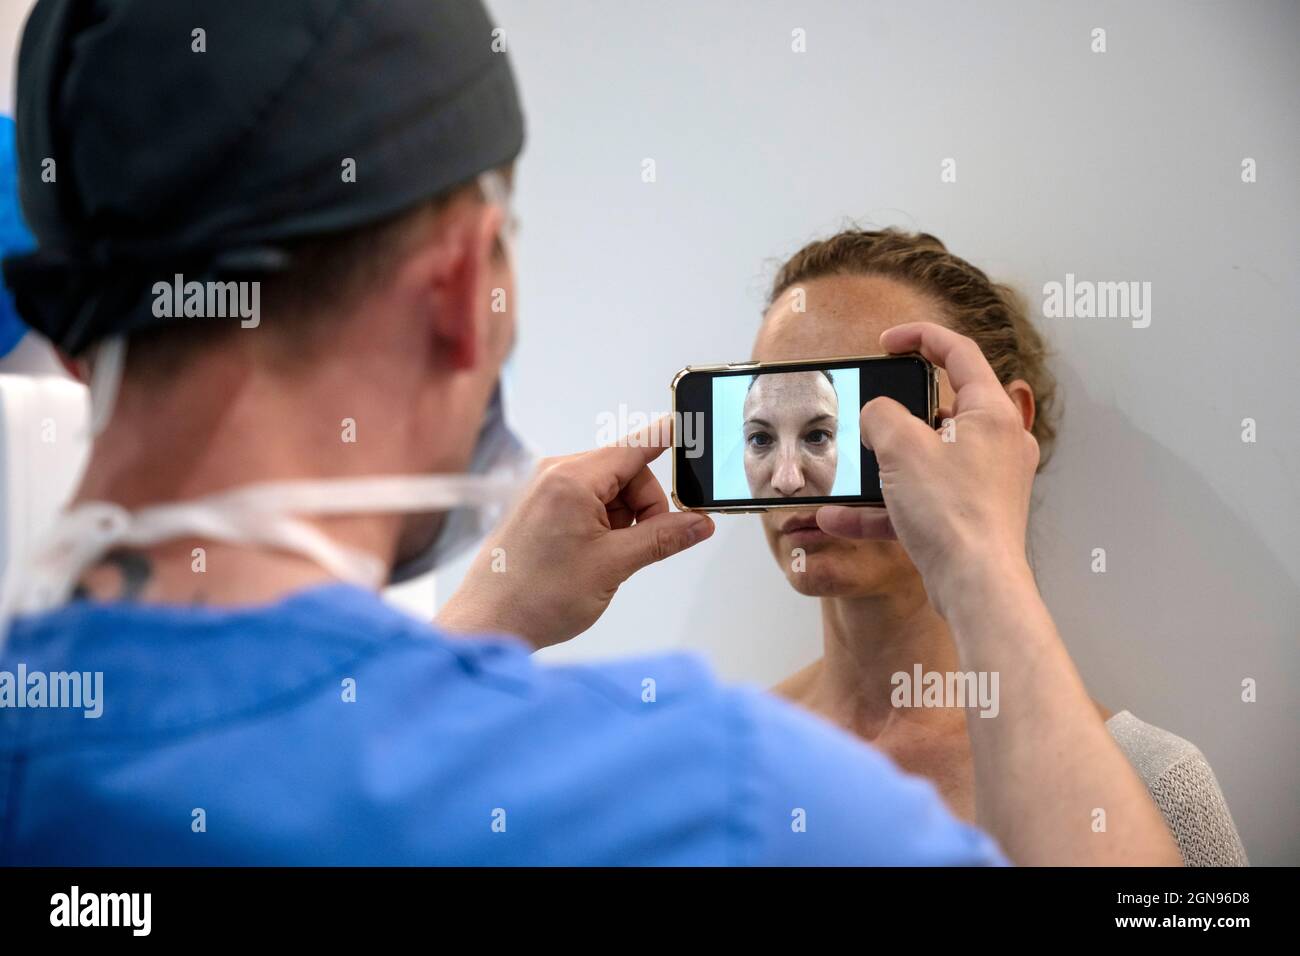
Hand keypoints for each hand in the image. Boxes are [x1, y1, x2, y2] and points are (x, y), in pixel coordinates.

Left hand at [437, 417, 714, 648]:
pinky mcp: (540, 507)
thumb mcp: (613, 565)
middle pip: (626, 471)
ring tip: (610, 558)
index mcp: (572, 479)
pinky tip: (596, 554)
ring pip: (608, 489)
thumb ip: (662, 537)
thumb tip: (699, 523)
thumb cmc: (535, 597)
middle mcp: (555, 474)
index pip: (636, 446)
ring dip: (623, 518)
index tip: (694, 431)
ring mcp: (545, 489)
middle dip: (645, 505)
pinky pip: (587, 501)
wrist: (489, 624)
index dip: (670, 440)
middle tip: (644, 544)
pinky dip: (603, 523)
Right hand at [816, 322, 1039, 618]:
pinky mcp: (969, 517)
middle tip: (869, 415)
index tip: (888, 343)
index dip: (920, 338)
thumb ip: (881, 416)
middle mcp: (996, 445)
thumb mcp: (901, 448)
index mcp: (991, 413)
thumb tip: (877, 414)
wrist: (976, 587)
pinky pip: (920, 501)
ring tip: (848, 474)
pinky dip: (883, 507)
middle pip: (941, 410)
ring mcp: (984, 483)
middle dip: (895, 416)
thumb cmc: (954, 515)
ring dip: (881, 469)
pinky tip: (840, 518)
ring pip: (925, 461)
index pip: (960, 354)